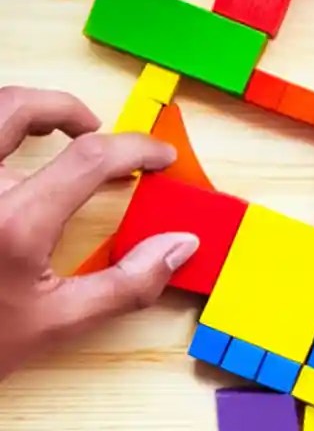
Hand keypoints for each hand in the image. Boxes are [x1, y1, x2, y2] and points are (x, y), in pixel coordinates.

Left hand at [0, 86, 198, 379]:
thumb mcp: (58, 323)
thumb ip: (128, 283)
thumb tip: (180, 246)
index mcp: (13, 224)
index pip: (89, 158)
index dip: (135, 148)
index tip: (158, 157)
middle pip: (16, 107)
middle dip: (64, 108)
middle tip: (93, 129)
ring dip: (21, 115)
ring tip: (48, 139)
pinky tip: (8, 168)